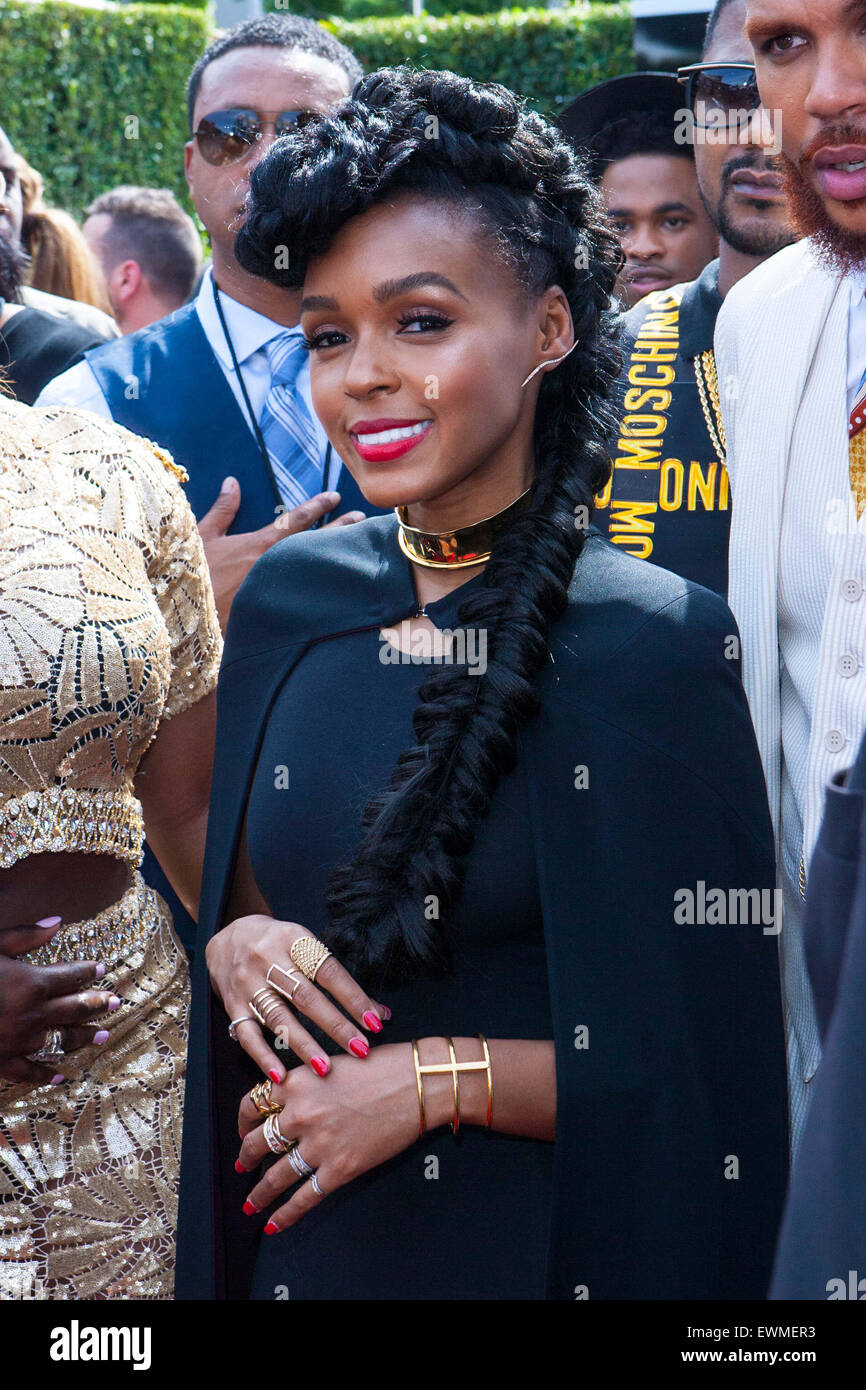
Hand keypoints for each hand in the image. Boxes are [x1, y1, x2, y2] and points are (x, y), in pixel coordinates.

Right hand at [0, 918, 119, 1084]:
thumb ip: (25, 936)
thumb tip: (57, 922)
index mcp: (32, 983)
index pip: (71, 976)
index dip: (88, 972)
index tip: (101, 970)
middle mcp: (32, 1014)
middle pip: (75, 1009)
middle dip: (97, 1005)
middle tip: (115, 1003)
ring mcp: (18, 1042)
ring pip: (60, 1040)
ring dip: (83, 1038)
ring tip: (102, 1036)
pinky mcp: (1, 1063)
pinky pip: (29, 1073)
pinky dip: (46, 1074)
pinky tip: (60, 1076)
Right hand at [198, 477, 364, 631]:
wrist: (185, 616)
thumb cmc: (191, 573)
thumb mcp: (203, 536)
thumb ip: (222, 510)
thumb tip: (232, 481)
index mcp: (260, 545)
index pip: (295, 520)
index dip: (317, 506)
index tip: (335, 496)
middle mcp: (276, 567)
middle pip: (316, 544)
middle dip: (340, 529)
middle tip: (362, 518)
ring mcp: (281, 591)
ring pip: (316, 569)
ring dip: (337, 556)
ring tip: (359, 546)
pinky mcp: (279, 614)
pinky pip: (308, 598)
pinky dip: (326, 589)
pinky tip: (343, 589)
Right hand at [205, 913, 388, 1080]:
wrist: (227, 935)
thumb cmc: (278, 943)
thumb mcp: (304, 944)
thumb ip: (337, 978)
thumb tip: (380, 1013)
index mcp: (293, 939)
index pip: (328, 971)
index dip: (352, 997)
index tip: (374, 1022)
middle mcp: (267, 959)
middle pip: (305, 996)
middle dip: (335, 1025)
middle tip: (360, 1049)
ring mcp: (247, 983)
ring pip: (278, 1017)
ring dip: (303, 1045)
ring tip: (325, 1068)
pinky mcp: (232, 1004)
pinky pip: (248, 1034)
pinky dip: (263, 1056)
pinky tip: (281, 1075)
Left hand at [236, 1042, 419, 1231]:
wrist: (416, 1083)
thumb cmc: (382, 1066)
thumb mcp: (333, 1061)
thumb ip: (307, 1080)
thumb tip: (291, 1097)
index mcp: (297, 1083)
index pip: (253, 1104)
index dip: (243, 1121)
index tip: (244, 1130)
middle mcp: (301, 1114)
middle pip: (257, 1143)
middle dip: (246, 1158)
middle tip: (243, 1166)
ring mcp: (319, 1144)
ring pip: (275, 1176)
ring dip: (260, 1193)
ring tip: (251, 1203)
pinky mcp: (340, 1168)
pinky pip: (304, 1197)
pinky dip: (286, 1214)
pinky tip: (275, 1223)